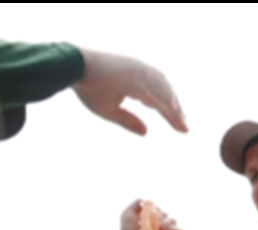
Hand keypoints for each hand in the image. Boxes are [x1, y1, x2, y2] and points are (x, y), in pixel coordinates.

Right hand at [73, 48, 187, 134]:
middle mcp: (141, 73)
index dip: (171, 113)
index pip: (160, 99)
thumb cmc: (88, 87)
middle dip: (176, 110)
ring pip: (161, 88)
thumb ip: (129, 121)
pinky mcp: (131, 69)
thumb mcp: (110, 111)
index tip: (182, 128)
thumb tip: (146, 133)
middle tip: (185, 128)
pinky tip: (170, 107)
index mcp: (138, 81)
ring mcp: (137, 69)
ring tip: (180, 120)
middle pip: (165, 92)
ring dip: (172, 104)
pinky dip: (162, 95)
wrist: (72, 69)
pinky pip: (150, 83)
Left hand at [113, 200, 183, 229]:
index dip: (151, 211)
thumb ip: (136, 203)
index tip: (142, 219)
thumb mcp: (127, 214)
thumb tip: (148, 200)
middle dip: (157, 218)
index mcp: (151, 218)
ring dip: (164, 224)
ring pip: (173, 220)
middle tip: (148, 227)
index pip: (157, 208)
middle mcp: (160, 225)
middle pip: (165, 213)